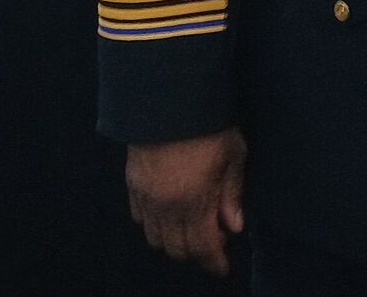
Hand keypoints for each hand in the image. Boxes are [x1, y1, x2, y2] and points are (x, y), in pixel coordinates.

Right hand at [126, 127, 245, 276]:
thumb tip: (234, 226)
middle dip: (196, 251)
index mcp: (194, 204)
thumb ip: (232, 193)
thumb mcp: (234, 154)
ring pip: (155, 238)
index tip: (223, 268)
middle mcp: (166, 208)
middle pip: (177, 249)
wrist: (168, 98)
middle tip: (213, 239)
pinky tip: (168, 213)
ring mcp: (145, 198)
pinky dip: (154, 224)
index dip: (214, 262)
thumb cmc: (209, 124)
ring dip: (173, 240)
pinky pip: (139, 219)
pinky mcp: (132, 185)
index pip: (203, 247)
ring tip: (191, 226)